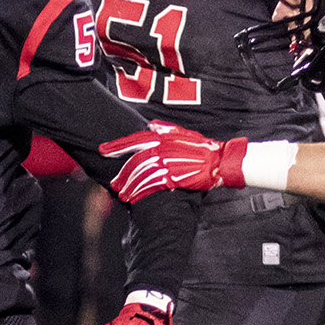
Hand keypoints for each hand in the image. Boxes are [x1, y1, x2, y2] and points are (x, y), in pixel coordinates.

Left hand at [102, 122, 244, 201]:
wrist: (220, 161)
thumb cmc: (203, 148)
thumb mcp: (184, 133)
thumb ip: (165, 129)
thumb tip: (150, 125)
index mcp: (163, 137)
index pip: (135, 140)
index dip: (117, 146)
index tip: (103, 150)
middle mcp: (162, 149)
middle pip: (135, 161)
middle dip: (122, 173)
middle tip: (113, 182)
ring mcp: (167, 163)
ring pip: (141, 175)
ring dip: (129, 186)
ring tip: (122, 194)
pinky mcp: (173, 177)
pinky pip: (151, 186)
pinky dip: (140, 193)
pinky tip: (133, 199)